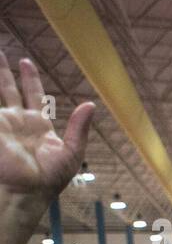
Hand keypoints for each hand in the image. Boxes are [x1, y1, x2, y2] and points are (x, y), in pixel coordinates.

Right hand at [0, 52, 94, 201]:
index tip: (24, 62)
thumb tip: (90, 105)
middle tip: (1, 53)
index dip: (29, 78)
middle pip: (10, 90)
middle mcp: (19, 122)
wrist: (26, 190)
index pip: (33, 94)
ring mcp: (3, 124)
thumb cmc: (50, 177)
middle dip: (5, 72)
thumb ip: (79, 128)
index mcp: (39, 125)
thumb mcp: (71, 152)